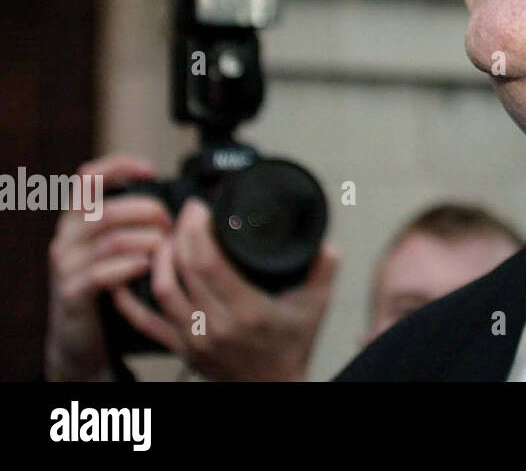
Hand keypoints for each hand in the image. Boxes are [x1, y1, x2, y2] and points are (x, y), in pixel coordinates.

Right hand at [45, 155, 171, 380]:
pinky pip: (101, 273)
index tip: (151, 170)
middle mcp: (66, 237)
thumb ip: (135, 221)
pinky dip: (130, 266)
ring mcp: (65, 265)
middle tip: (171, 226)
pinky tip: (147, 267)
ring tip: (166, 248)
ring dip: (148, 241)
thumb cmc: (111, 282)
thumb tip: (186, 204)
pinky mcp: (71, 292)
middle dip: (148, 213)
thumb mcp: (117, 245)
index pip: (87, 178)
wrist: (82, 335)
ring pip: (111, 240)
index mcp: (77, 218)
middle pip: (108, 210)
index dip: (118, 167)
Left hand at [109, 198, 339, 380]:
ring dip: (159, 259)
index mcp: (248, 312)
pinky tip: (125, 278)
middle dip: (179, 235)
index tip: (199, 208)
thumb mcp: (316, 306)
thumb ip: (325, 270)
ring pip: (162, 291)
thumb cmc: (292, 347)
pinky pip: (145, 322)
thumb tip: (327, 241)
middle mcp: (217, 327)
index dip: (197, 231)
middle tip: (184, 214)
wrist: (273, 388)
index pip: (210, 263)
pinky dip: (130, 299)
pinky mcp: (181, 350)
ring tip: (167, 238)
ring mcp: (195, 340)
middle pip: (183, 271)